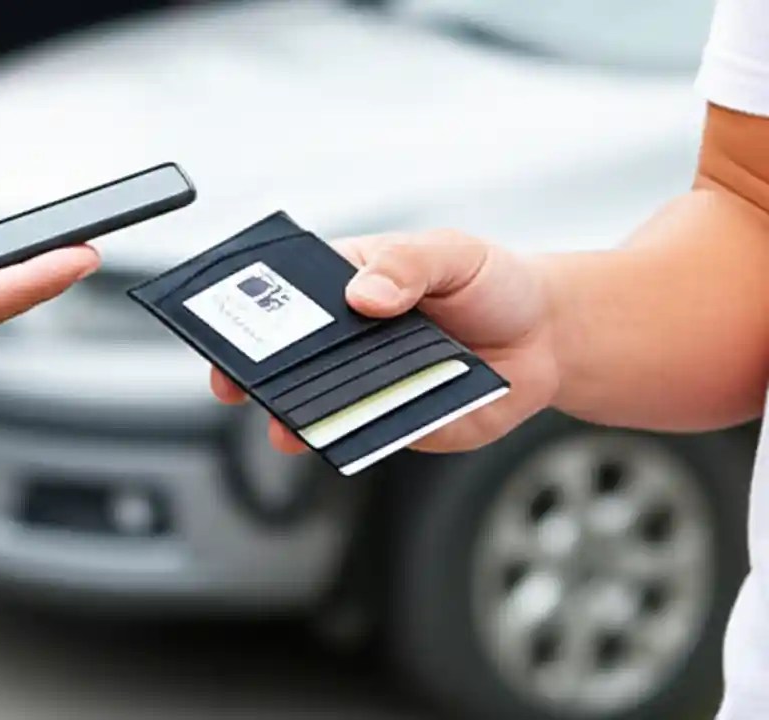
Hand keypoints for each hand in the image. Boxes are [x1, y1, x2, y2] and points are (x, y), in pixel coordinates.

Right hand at [210, 230, 559, 454]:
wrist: (546, 340)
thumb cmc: (491, 284)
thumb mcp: (452, 253)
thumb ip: (408, 265)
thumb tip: (367, 293)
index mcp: (346, 282)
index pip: (281, 294)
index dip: (246, 308)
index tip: (225, 321)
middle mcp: (345, 338)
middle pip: (286, 357)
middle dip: (255, 371)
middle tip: (237, 381)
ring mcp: (364, 384)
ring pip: (316, 404)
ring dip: (295, 416)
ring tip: (286, 422)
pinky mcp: (392, 424)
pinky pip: (364, 435)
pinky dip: (352, 439)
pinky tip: (344, 438)